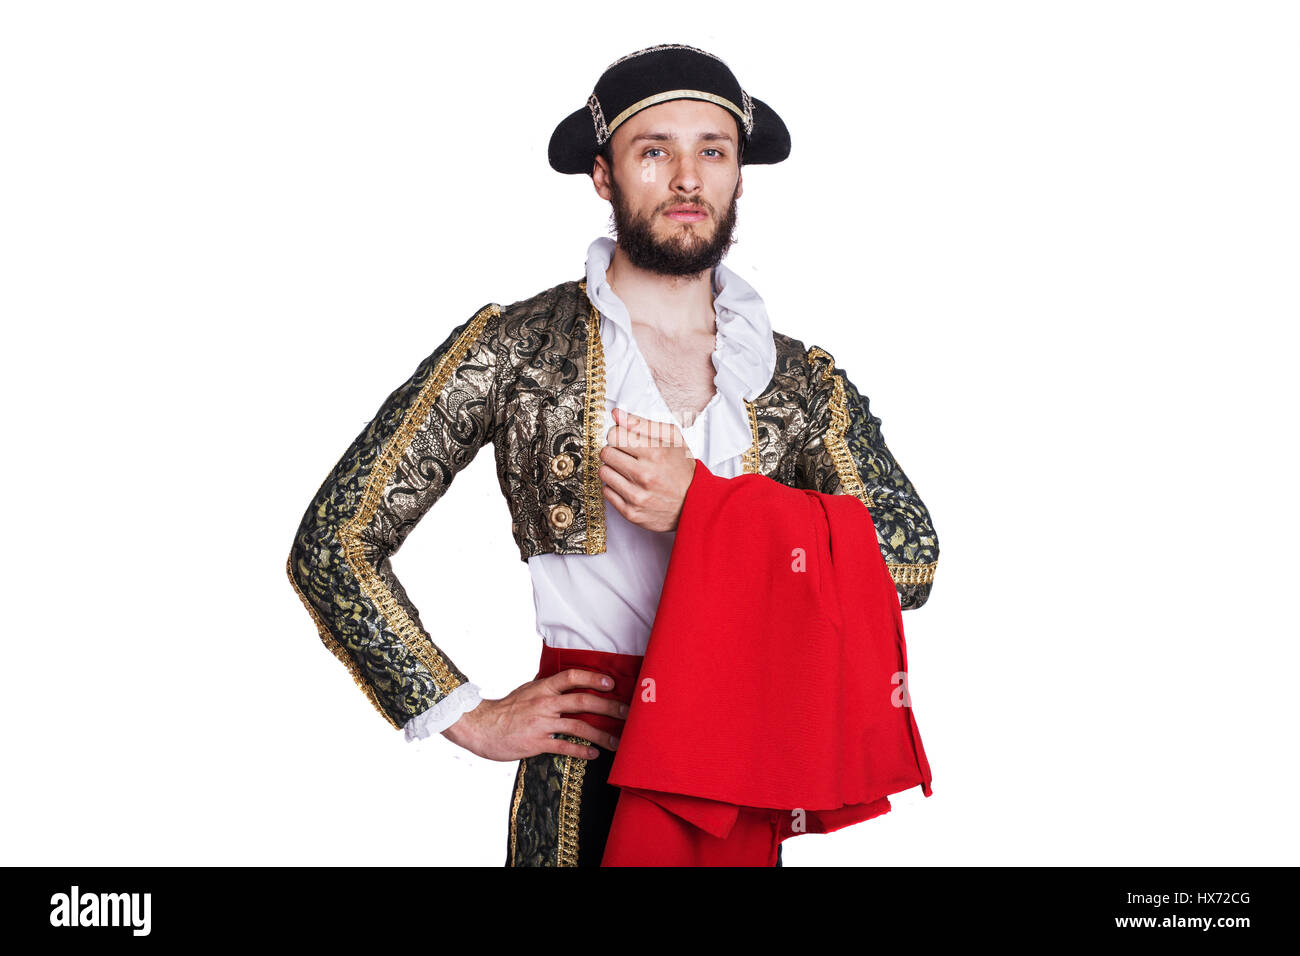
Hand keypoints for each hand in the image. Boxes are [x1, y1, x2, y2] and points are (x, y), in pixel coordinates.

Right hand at [441, 669, 626, 760]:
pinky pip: (564, 747)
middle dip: (609, 707)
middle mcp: (544, 703)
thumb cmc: (505, 710)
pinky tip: (594, 755)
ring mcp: (541, 723)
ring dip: (602, 735)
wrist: (480, 727)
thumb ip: (545, 687)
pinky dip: (581, 751)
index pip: (572, 677)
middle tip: (627, 713)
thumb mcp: (525, 691)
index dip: (593, 678)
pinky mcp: (537, 742)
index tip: (611, 683)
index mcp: (542, 688)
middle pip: (583, 701)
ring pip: (579, 726)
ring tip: (617, 743)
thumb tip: (562, 680)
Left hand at [599, 407, 697, 532]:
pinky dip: (614, 487)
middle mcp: (645, 475)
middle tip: (626, 455)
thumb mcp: (671, 438)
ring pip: (603, 472)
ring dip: (612, 469)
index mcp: (655, 453)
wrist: (694, 502)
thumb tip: (616, 414)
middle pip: (606, 453)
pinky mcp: (631, 512)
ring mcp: (637, 496)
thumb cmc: (682, 469)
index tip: (624, 439)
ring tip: (627, 470)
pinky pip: (606, 492)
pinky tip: (628, 485)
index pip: (614, 435)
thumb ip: (642, 424)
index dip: (618, 435)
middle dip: (613, 451)